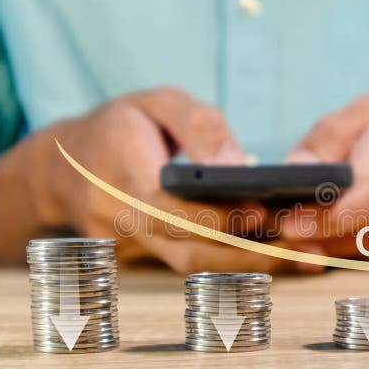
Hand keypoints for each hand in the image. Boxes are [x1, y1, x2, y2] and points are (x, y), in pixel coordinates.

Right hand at [3, 86, 316, 271]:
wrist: (61, 166)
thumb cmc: (118, 124)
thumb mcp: (156, 102)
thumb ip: (198, 127)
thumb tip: (239, 165)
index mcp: (122, 177)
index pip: (174, 209)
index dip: (219, 216)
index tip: (265, 211)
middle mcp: (121, 224)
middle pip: (190, 249)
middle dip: (250, 253)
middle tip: (306, 250)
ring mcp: (129, 249)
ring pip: (193, 265)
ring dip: (248, 266)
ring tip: (304, 258)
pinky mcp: (142, 260)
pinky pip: (190, 263)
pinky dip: (232, 262)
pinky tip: (275, 256)